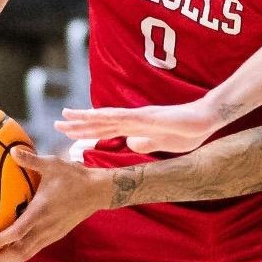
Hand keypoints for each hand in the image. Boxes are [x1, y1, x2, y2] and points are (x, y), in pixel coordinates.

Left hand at [0, 150, 108, 261]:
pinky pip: (34, 250)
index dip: (2, 239)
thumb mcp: (53, 165)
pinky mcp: (54, 236)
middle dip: (1, 260)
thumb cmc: (73, 176)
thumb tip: (12, 150)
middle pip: (21, 250)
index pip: (19, 230)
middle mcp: (46, 227)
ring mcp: (51, 234)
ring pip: (27, 253)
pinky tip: (7, 258)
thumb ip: (31, 160)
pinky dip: (19, 256)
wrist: (98, 191)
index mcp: (42, 211)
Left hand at [58, 96, 224, 155]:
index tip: (69, 133)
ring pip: (106, 117)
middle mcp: (133, 118)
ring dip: (85, 118)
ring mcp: (139, 116)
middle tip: (56, 124)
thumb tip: (130, 145)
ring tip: (65, 118)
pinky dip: (107, 118)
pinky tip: (94, 117)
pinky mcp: (148, 117)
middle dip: (77, 124)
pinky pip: (123, 117)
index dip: (86, 131)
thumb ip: (146, 143)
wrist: (206, 119)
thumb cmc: (188, 130)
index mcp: (136, 126)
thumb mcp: (162, 143)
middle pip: (100, 122)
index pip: (105, 129)